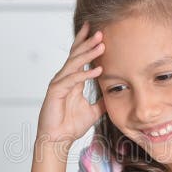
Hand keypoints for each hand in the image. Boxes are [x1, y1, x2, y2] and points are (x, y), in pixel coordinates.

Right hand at [37, 23, 105, 146]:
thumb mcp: (94, 111)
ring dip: (88, 53)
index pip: (79, 57)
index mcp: (72, 80)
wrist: (58, 140)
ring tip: (101, 44)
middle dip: (88, 42)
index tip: (96, 30)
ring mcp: (59, 83)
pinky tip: (98, 70)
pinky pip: (72, 79)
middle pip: (76, 54)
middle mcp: (65, 78)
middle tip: (100, 31)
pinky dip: (85, 74)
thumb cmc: (71, 126)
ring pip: (74, 63)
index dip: (86, 43)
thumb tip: (116, 95)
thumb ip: (102, 101)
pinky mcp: (55, 92)